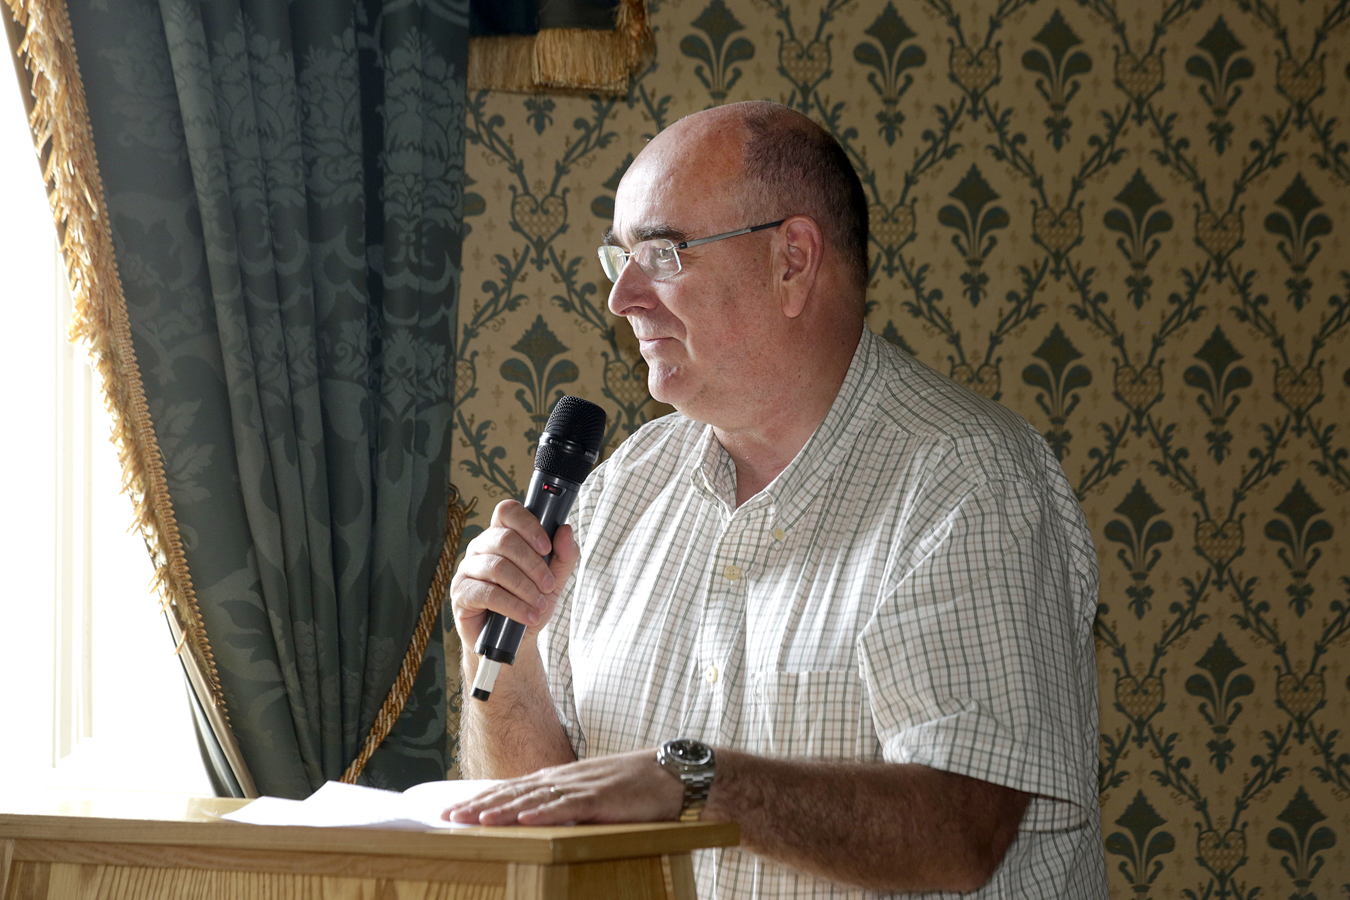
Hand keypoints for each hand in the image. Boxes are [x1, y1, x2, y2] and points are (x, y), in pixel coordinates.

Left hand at [442, 750, 684, 825]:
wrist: (670, 773)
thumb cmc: (633, 786)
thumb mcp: (590, 793)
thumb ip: (563, 802)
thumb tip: (533, 817)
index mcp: (559, 778)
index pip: (511, 788)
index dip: (480, 798)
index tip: (452, 809)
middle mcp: (563, 779)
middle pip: (513, 791)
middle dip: (477, 804)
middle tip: (446, 816)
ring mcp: (581, 787)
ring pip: (533, 798)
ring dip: (502, 808)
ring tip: (474, 818)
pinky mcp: (600, 798)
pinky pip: (567, 806)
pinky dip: (543, 812)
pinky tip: (523, 818)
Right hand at [450, 499, 578, 646]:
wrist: (515, 641)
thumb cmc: (531, 603)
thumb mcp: (555, 580)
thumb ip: (564, 555)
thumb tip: (565, 530)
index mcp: (501, 535)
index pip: (508, 511)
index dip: (528, 524)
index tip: (547, 546)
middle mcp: (481, 547)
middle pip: (504, 539)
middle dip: (533, 564)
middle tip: (549, 585)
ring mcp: (467, 568)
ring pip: (497, 567)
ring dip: (525, 588)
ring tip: (540, 605)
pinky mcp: (460, 593)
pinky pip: (487, 593)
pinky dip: (513, 606)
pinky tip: (528, 616)